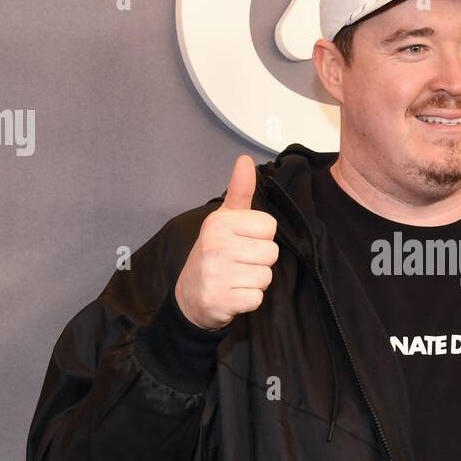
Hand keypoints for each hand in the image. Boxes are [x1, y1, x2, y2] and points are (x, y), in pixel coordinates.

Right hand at [174, 154, 278, 330]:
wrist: (189, 295)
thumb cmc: (214, 253)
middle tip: (238, 263)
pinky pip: (257, 298)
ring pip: (266, 276)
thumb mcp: (224, 219)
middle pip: (271, 252)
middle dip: (259, 261)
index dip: (260, 237)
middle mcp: (216, 245)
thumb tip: (246, 160)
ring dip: (255, 281)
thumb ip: (239, 191)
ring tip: (236, 277)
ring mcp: (216, 274)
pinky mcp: (220, 300)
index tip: (242, 242)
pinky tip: (233, 294)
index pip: (269, 226)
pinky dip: (249, 300)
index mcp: (219, 222)